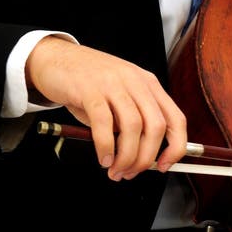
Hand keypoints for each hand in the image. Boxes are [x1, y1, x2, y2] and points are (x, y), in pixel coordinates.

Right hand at [25, 37, 186, 180]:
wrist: (56, 58)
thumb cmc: (88, 82)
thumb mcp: (120, 97)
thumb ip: (133, 122)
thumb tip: (142, 158)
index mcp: (148, 84)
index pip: (176, 119)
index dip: (175, 147)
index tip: (164, 166)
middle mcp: (135, 81)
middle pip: (155, 126)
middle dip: (145, 158)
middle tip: (130, 173)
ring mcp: (113, 83)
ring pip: (132, 126)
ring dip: (126, 157)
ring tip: (115, 170)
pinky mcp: (90, 88)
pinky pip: (104, 122)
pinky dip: (106, 146)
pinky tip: (103, 157)